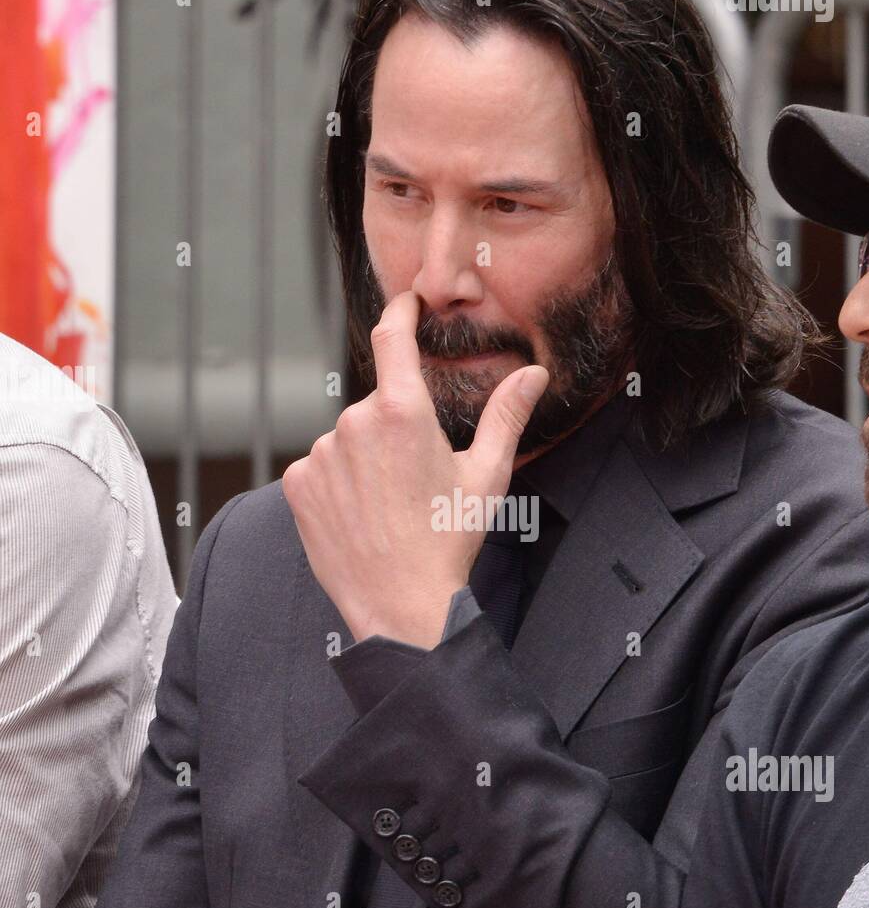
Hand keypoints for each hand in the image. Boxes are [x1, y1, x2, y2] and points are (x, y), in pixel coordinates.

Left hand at [282, 291, 548, 646]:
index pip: (393, 337)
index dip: (400, 311)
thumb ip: (507, 416)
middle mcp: (354, 423)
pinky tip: (360, 517)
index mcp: (404, 412)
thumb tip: (533, 375)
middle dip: (395, 430)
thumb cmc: (449, 542)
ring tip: (388, 507)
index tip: (406, 301)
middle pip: (377, 405)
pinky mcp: (297, 483)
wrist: (401, 606)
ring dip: (365, 459)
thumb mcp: (487, 476)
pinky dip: (337, 484)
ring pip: (347, 439)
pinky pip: (320, 468)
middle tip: (416, 481)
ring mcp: (320, 454)